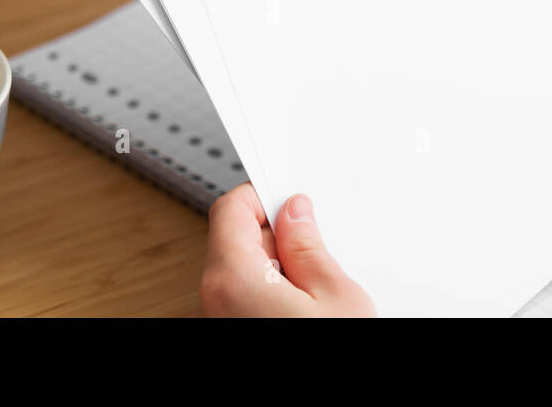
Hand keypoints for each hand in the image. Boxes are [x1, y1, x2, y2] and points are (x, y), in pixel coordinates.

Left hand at [199, 183, 375, 316]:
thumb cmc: (331, 355)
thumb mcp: (336, 297)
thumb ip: (310, 249)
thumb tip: (296, 215)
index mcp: (232, 280)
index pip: (231, 208)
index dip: (264, 195)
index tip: (290, 195)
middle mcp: (214, 300)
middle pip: (237, 239)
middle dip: (278, 236)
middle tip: (316, 249)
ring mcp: (220, 317)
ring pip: (245, 271)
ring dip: (279, 269)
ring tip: (316, 292)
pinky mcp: (233, 327)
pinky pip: (246, 297)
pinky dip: (273, 292)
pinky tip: (307, 308)